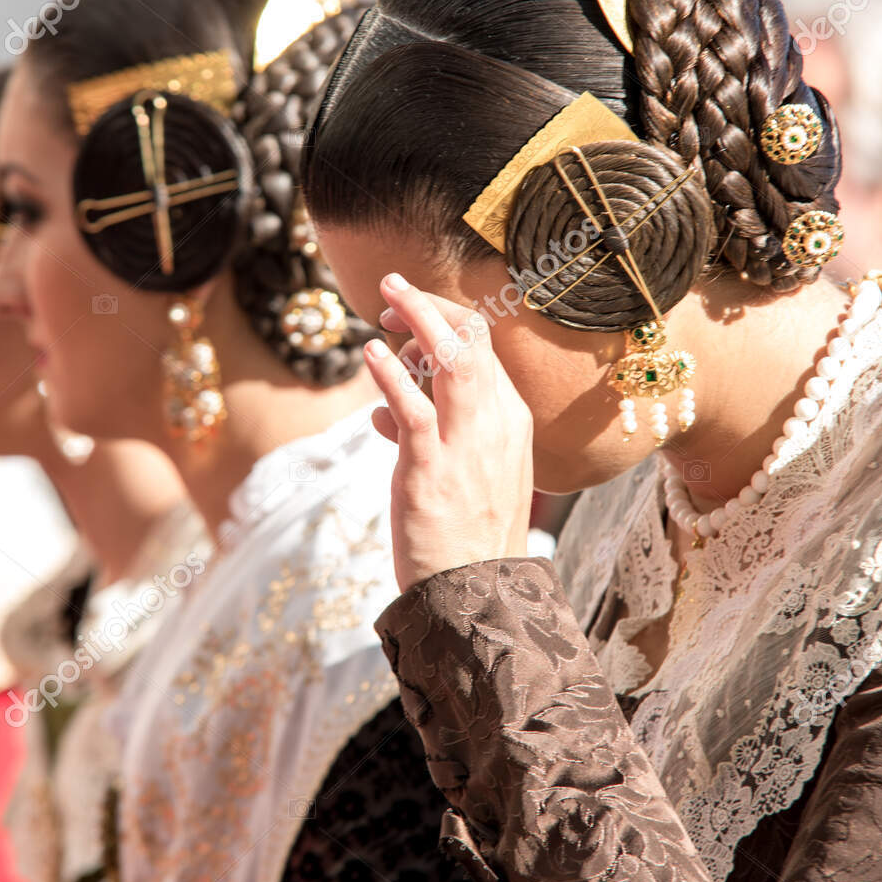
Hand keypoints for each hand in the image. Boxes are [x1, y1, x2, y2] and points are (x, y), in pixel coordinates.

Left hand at [362, 273, 533, 591]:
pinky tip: (371, 354)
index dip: (446, 320)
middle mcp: (497, 424)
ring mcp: (467, 444)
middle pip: (473, 340)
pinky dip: (391, 374)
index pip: (485, 348)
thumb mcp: (463, 475)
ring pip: (452, 359)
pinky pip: (413, 407)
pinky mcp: (432, 468)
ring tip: (385, 297)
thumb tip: (384, 414)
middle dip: (433, 304)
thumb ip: (429, 436)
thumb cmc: (468, 536)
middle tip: (393, 289)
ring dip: (417, 318)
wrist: (477, 592)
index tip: (410, 315)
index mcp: (510, 421)